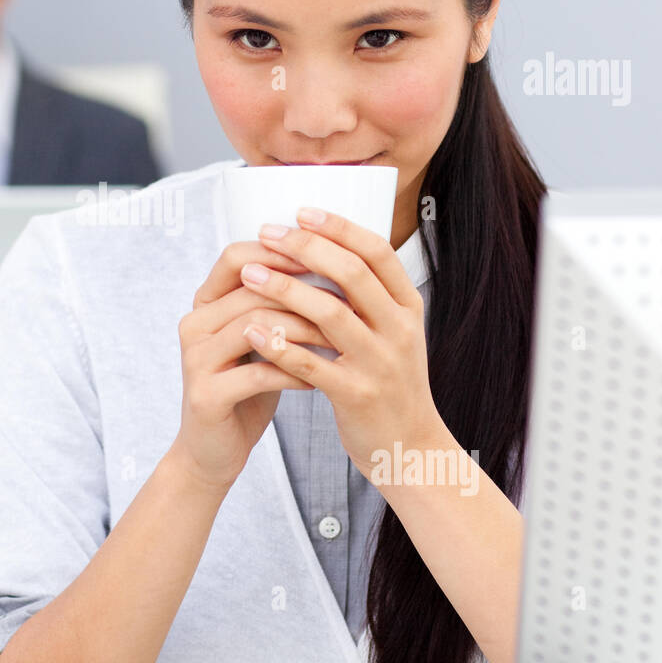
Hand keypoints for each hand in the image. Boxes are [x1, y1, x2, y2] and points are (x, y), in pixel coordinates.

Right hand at [175, 240, 335, 489]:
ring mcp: (196, 360)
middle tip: (349, 304)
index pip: (235, 257)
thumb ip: (276, 304)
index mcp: (204, 305)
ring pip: (255, 326)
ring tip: (340, 340)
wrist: (213, 450)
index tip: (327, 260)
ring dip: (304, 331)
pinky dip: (295, 372)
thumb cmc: (246, 388)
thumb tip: (330, 262)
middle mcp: (194, 325)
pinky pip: (259, 373)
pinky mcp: (206, 395)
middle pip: (251, 290)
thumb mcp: (259, 339)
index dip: (280, 253)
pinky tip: (320, 379)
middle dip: (305, 295)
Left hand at [236, 208, 444, 473]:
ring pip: (330, 315)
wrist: (411, 450)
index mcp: (408, 308)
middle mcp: (399, 330)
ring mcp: (380, 364)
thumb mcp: (393, 334)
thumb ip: (368, 298)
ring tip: (250, 275)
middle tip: (268, 233)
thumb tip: (325, 249)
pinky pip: (311, 364)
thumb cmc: (391, 385)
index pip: (378, 253)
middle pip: (352, 275)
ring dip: (285, 290)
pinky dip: (279, 345)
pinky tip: (251, 331)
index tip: (302, 212)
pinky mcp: (356, 396)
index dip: (339, 228)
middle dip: (306, 249)